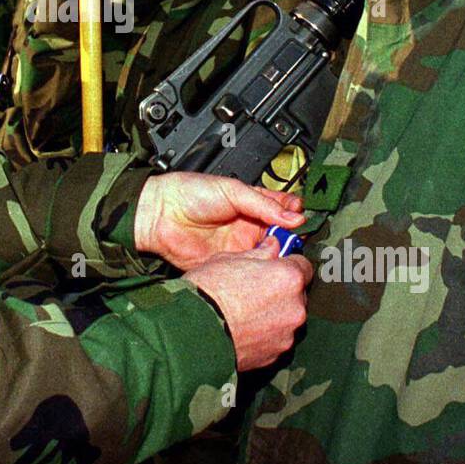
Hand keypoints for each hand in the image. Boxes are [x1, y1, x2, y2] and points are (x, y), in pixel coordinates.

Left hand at [134, 172, 304, 269]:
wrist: (160, 215)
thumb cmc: (189, 193)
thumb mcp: (232, 191)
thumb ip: (263, 204)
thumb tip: (295, 215)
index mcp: (252, 205)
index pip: (283, 211)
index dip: (295, 216)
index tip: (304, 220)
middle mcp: (249, 227)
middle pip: (281, 237)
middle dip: (291, 240)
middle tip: (297, 240)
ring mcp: (240, 248)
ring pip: (268, 256)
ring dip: (279, 257)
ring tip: (286, 254)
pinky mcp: (229, 265)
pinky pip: (250, 272)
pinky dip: (260, 272)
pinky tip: (267, 268)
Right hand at [185, 242, 313, 370]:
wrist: (193, 332)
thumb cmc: (208, 291)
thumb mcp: (229, 260)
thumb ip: (258, 254)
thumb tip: (272, 246)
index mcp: (288, 277)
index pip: (303, 266)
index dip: (287, 265)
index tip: (274, 267)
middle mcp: (295, 307)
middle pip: (297, 295)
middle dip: (281, 292)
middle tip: (254, 290)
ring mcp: (287, 334)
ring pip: (287, 319)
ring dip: (274, 315)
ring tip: (244, 314)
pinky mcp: (276, 355)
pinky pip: (275, 340)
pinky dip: (265, 335)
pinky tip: (242, 330)